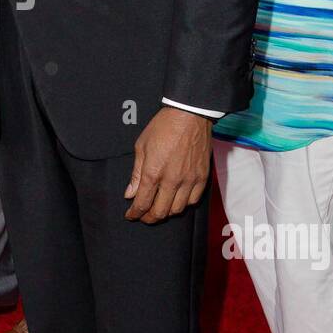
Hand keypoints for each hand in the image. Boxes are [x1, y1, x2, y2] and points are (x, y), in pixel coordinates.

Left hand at [124, 106, 211, 222]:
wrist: (189, 115)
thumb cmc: (163, 127)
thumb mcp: (141, 147)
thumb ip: (136, 174)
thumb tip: (130, 193)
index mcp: (153, 173)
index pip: (142, 203)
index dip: (134, 213)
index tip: (130, 215)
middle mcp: (172, 180)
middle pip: (160, 212)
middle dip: (148, 217)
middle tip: (143, 215)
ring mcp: (189, 180)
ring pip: (177, 209)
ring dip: (166, 212)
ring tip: (159, 208)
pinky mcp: (202, 177)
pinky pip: (193, 200)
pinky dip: (183, 204)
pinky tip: (177, 199)